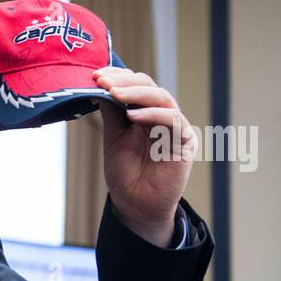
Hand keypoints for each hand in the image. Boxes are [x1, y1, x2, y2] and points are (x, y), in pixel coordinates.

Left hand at [93, 66, 197, 246]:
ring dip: (137, 94)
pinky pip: (172, 121)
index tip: (95, 75)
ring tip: (115, 94)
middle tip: (103, 82)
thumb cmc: (125, 172)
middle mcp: (161, 115)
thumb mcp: (113, 136)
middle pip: (149, 86)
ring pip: (162, 98)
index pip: (135, 84)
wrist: (135, 204)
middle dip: (125, 82)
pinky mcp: (185, 141)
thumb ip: (111, 111)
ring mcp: (175, 126)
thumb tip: (99, 84)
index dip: (118, 76)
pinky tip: (133, 116)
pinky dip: (153, 115)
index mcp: (145, 111)